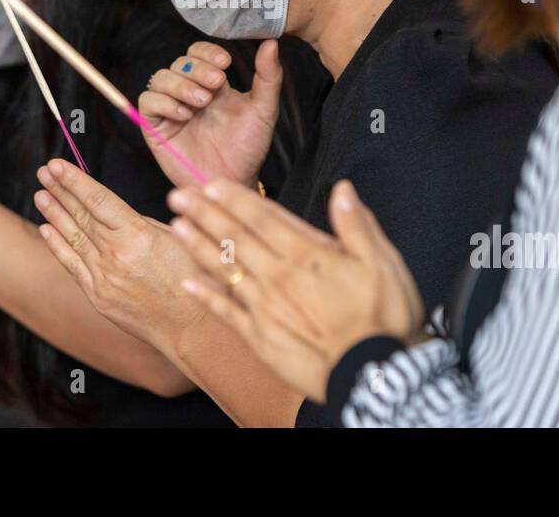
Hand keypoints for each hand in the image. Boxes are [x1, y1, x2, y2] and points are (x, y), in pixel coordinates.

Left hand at [34, 158, 205, 353]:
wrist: (192, 326)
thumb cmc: (193, 278)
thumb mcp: (176, 238)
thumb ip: (143, 223)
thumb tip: (117, 211)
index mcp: (138, 234)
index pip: (98, 199)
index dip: (75, 180)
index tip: (58, 164)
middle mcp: (116, 254)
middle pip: (81, 215)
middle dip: (60, 190)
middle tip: (43, 171)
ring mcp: (104, 276)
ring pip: (73, 238)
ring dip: (54, 214)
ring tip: (40, 194)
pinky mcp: (98, 296)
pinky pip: (72, 265)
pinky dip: (57, 246)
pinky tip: (46, 229)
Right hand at [137, 39, 281, 187]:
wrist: (234, 181)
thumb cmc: (248, 148)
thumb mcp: (263, 110)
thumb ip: (268, 77)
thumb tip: (271, 42)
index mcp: (212, 84)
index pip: (198, 53)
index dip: (207, 52)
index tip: (225, 62)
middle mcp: (189, 92)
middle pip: (179, 63)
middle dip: (198, 69)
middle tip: (216, 83)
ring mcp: (170, 109)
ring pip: (160, 78)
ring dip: (181, 84)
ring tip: (201, 102)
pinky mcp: (156, 127)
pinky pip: (147, 102)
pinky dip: (164, 102)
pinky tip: (184, 114)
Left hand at [167, 178, 422, 403]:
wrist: (373, 375)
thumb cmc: (382, 320)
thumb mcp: (382, 264)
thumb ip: (357, 224)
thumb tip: (343, 191)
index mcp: (306, 255)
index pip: (263, 218)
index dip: (235, 199)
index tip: (211, 183)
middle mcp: (279, 276)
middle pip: (235, 238)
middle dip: (205, 213)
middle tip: (178, 195)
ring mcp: (265, 307)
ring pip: (225, 269)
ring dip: (198, 246)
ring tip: (175, 226)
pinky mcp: (260, 336)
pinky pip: (226, 312)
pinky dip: (206, 296)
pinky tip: (188, 282)